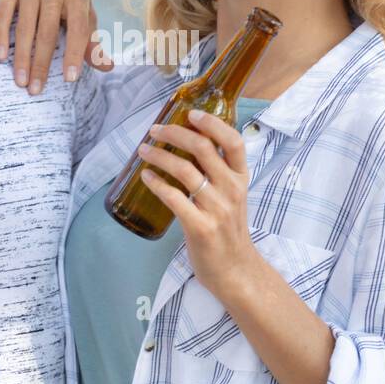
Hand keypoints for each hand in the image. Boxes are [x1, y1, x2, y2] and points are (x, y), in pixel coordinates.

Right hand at [0, 0, 112, 94]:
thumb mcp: (82, 8)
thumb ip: (91, 38)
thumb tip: (108, 67)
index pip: (78, 30)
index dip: (75, 55)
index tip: (69, 79)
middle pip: (48, 32)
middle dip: (42, 64)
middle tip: (36, 90)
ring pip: (25, 27)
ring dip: (22, 57)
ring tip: (20, 81)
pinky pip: (3, 13)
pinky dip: (1, 35)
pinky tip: (0, 56)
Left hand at [136, 109, 257, 293]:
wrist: (235, 270)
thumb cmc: (229, 230)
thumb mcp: (232, 196)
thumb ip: (217, 173)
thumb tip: (187, 145)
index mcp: (241, 178)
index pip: (234, 141)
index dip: (212, 123)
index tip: (190, 113)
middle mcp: (232, 189)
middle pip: (202, 148)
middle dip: (174, 133)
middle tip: (155, 130)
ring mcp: (217, 209)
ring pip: (184, 170)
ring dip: (158, 156)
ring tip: (143, 150)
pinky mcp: (200, 227)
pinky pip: (173, 198)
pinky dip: (155, 183)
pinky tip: (145, 176)